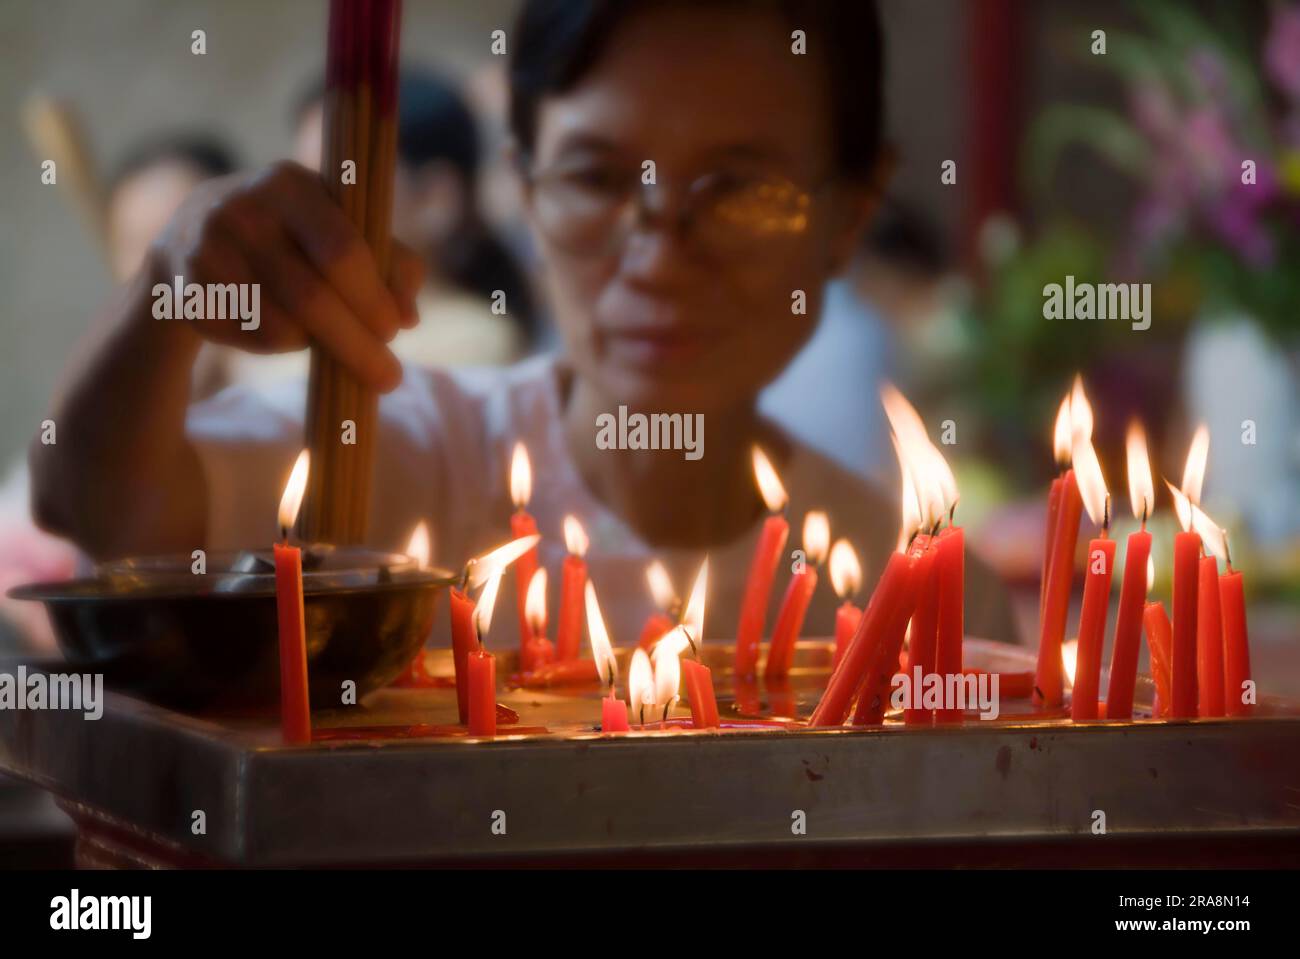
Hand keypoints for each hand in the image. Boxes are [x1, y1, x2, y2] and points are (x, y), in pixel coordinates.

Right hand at [147, 160, 422, 391]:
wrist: (192, 237)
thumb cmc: (293, 234)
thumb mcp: (343, 227)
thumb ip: (390, 262)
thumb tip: (409, 316)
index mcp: (290, 184)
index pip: (342, 250)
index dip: (373, 298)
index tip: (396, 331)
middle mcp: (242, 211)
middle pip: (311, 299)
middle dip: (358, 345)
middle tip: (389, 377)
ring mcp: (207, 252)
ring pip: (282, 328)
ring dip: (316, 344)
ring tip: (323, 333)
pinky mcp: (190, 293)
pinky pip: (253, 340)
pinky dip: (280, 346)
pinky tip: (280, 326)